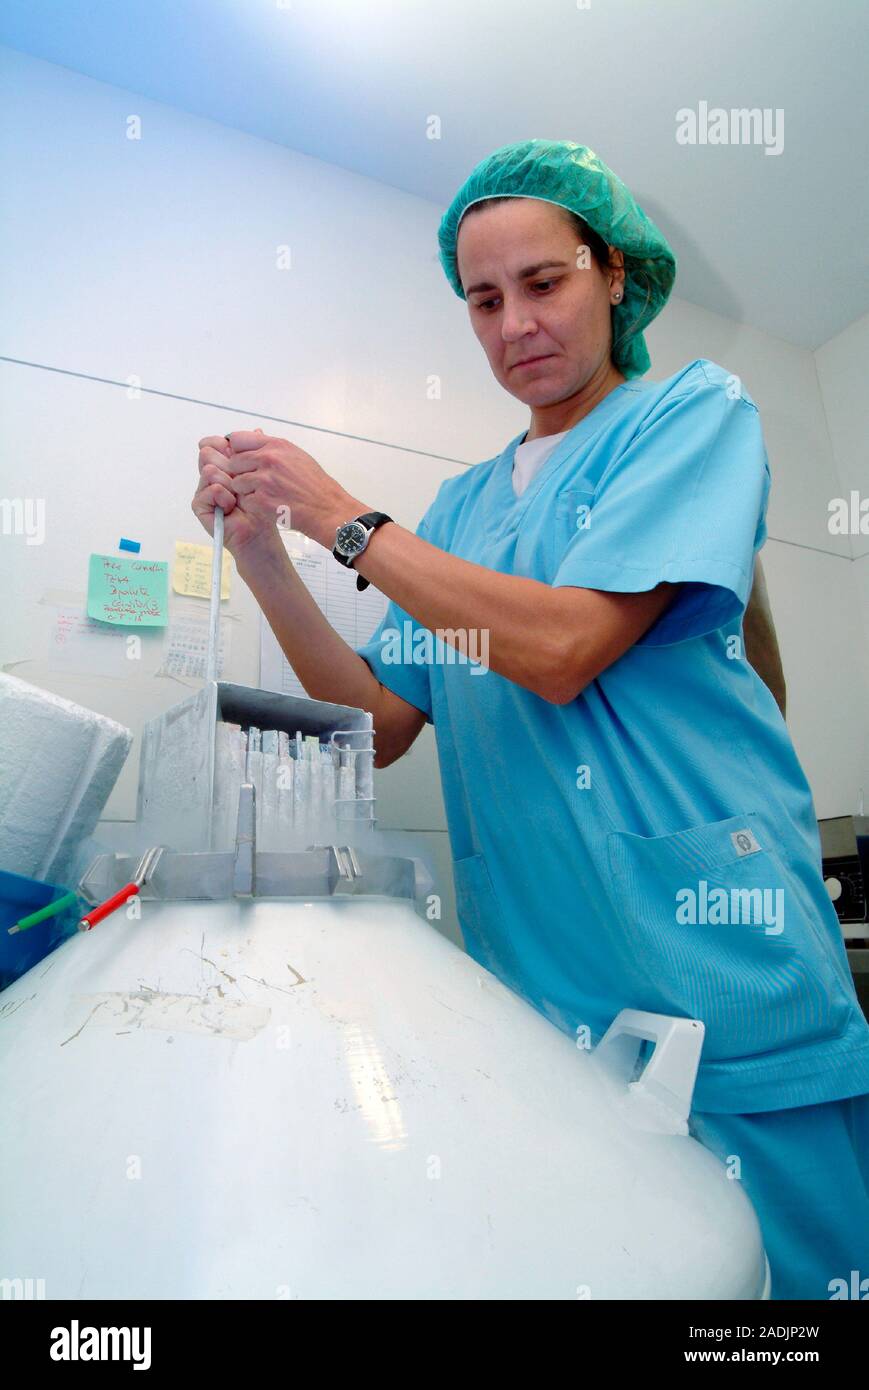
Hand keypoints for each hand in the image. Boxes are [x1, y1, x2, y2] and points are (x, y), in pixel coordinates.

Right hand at [193, 430, 271, 556]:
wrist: (259, 532)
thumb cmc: (260, 506)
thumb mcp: (260, 474)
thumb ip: (256, 452)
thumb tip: (257, 430)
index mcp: (222, 463)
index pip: (211, 443)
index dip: (225, 448)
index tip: (241, 459)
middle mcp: (210, 474)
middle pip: (207, 453)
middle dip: (229, 467)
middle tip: (240, 484)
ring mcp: (203, 489)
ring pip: (209, 470)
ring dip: (229, 484)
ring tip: (237, 498)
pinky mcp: (199, 504)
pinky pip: (210, 488)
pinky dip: (224, 497)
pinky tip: (231, 507)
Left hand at [218, 430, 365, 548]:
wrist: (327, 509)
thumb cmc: (315, 484)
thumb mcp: (297, 455)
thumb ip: (273, 447)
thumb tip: (254, 435)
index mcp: (276, 445)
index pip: (237, 439)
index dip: (237, 451)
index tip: (243, 460)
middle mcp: (268, 459)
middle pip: (234, 462)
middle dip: (241, 473)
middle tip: (254, 483)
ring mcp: (264, 480)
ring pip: (237, 483)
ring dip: (247, 491)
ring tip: (264, 495)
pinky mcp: (262, 501)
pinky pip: (245, 501)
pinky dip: (254, 506)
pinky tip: (268, 506)